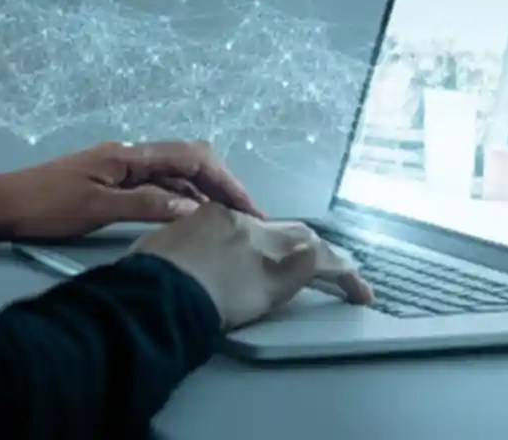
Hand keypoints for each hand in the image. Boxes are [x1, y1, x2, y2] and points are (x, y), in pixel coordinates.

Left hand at [0, 140, 262, 241]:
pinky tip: (189, 220)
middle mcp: (128, 155)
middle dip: (221, 185)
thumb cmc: (44, 205)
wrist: (0, 205)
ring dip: (202, 194)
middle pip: (188, 161)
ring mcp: (119, 168)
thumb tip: (193, 204)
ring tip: (228, 223)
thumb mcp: (96, 207)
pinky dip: (178, 199)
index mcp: (127, 154)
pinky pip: (156, 186)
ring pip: (174, 175)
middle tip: (247, 217)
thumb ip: (145, 204)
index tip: (250, 208)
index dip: (225, 181)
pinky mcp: (110, 183)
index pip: (191, 157)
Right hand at [131, 203, 372, 329]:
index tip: (269, 258)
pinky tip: (355, 287)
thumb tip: (182, 251)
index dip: (266, 243)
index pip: (253, 226)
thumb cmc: (152, 273)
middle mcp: (246, 227)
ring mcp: (265, 251)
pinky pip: (317, 270)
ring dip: (333, 263)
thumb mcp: (161, 245)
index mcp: (216, 215)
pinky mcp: (278, 280)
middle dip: (310, 245)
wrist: (161, 292)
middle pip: (291, 231)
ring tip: (351, 279)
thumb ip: (181, 244)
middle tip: (326, 261)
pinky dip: (340, 277)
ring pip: (311, 247)